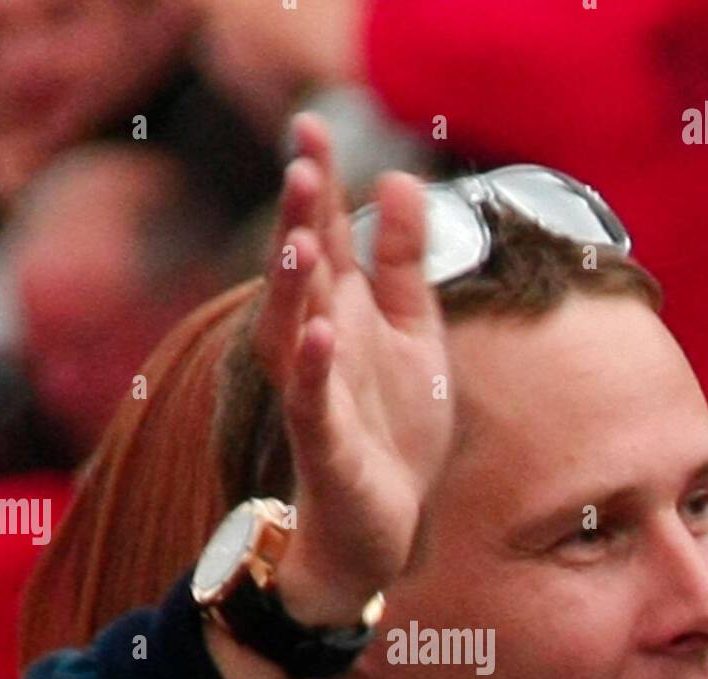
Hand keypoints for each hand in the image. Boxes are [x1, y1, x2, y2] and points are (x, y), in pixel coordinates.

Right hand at [251, 111, 453, 623]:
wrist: (382, 525)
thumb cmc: (392, 430)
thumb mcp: (414, 335)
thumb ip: (408, 263)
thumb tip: (401, 179)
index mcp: (342, 314)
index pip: (325, 237)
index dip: (319, 185)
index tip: (310, 124)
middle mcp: (320, 347)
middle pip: (302, 275)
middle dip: (301, 220)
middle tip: (301, 161)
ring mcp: (317, 395)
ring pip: (292, 332)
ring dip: (293, 288)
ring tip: (300, 241)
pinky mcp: (324, 445)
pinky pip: (311, 401)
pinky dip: (313, 367)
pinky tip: (322, 333)